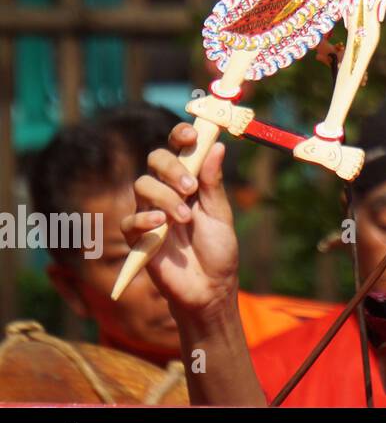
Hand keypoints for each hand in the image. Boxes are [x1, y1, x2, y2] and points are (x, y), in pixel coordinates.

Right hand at [121, 123, 239, 321]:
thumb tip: (218, 146)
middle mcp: (167, 193)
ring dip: (164, 196)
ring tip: (184, 218)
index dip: (180, 136)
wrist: (210, 288)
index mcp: (190, 182)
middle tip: (190, 187)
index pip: (178, 150)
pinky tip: (161, 224)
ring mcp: (151, 214)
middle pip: (155, 160)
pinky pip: (129, 221)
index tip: (190, 134)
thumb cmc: (218, 250)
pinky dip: (144, 218)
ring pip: (142, 185)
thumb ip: (214, 183)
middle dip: (171, 166)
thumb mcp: (220, 214)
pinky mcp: (138, 238)